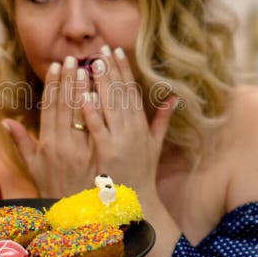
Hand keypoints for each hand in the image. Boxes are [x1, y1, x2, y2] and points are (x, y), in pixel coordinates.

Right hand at [3, 56, 96, 196]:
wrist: (82, 220)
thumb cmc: (56, 192)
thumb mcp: (35, 169)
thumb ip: (22, 143)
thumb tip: (5, 121)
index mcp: (49, 146)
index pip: (50, 108)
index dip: (53, 85)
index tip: (57, 65)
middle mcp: (65, 147)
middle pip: (68, 106)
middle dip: (71, 80)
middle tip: (74, 57)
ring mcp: (85, 152)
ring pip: (86, 113)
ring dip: (89, 88)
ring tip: (93, 66)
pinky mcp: (104, 158)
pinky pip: (104, 128)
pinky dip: (103, 110)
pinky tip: (107, 92)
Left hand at [81, 45, 175, 193]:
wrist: (135, 206)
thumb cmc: (141, 175)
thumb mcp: (154, 146)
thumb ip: (162, 121)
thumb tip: (174, 98)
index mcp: (141, 126)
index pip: (132, 91)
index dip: (124, 70)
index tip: (115, 51)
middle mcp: (133, 131)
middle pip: (120, 94)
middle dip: (110, 70)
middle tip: (100, 50)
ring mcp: (120, 141)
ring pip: (109, 106)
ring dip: (100, 83)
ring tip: (90, 64)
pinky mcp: (106, 153)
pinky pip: (97, 128)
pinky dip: (91, 110)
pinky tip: (83, 94)